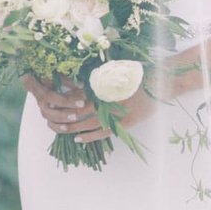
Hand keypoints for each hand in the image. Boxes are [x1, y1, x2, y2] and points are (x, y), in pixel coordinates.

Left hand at [21, 71, 156, 144]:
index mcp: (102, 85)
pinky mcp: (124, 123)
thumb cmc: (139, 72)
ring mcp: (115, 113)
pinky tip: (78, 139)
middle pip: (77, 110)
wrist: (162, 81)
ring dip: (71, 127)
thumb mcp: (115, 70)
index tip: (50, 101)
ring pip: (87, 123)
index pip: (76, 93)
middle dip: (62, 115)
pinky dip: (89, 136)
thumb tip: (77, 78)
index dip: (62, 99)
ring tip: (59, 129)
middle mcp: (106, 99)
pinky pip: (102, 133)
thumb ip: (98, 75)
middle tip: (49, 118)